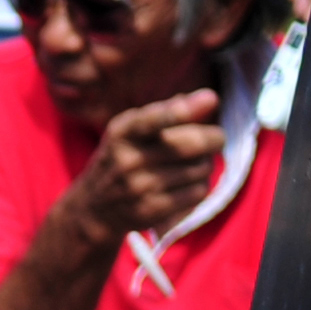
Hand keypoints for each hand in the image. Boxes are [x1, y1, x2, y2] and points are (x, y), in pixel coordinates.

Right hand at [61, 90, 225, 243]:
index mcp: (122, 132)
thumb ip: (167, 111)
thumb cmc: (123, 158)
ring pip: (201, 168)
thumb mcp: (132, 130)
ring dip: (205, 164)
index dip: (182, 110)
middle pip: (193, 143)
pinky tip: (187, 185)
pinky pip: (198, 192)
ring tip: (192, 165)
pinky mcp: (151, 210)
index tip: (211, 99)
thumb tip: (210, 100)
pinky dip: (200, 186)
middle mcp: (128, 159)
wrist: (94, 208)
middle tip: (216, 138)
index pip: (154, 119)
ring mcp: (139, 187)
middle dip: (215, 138)